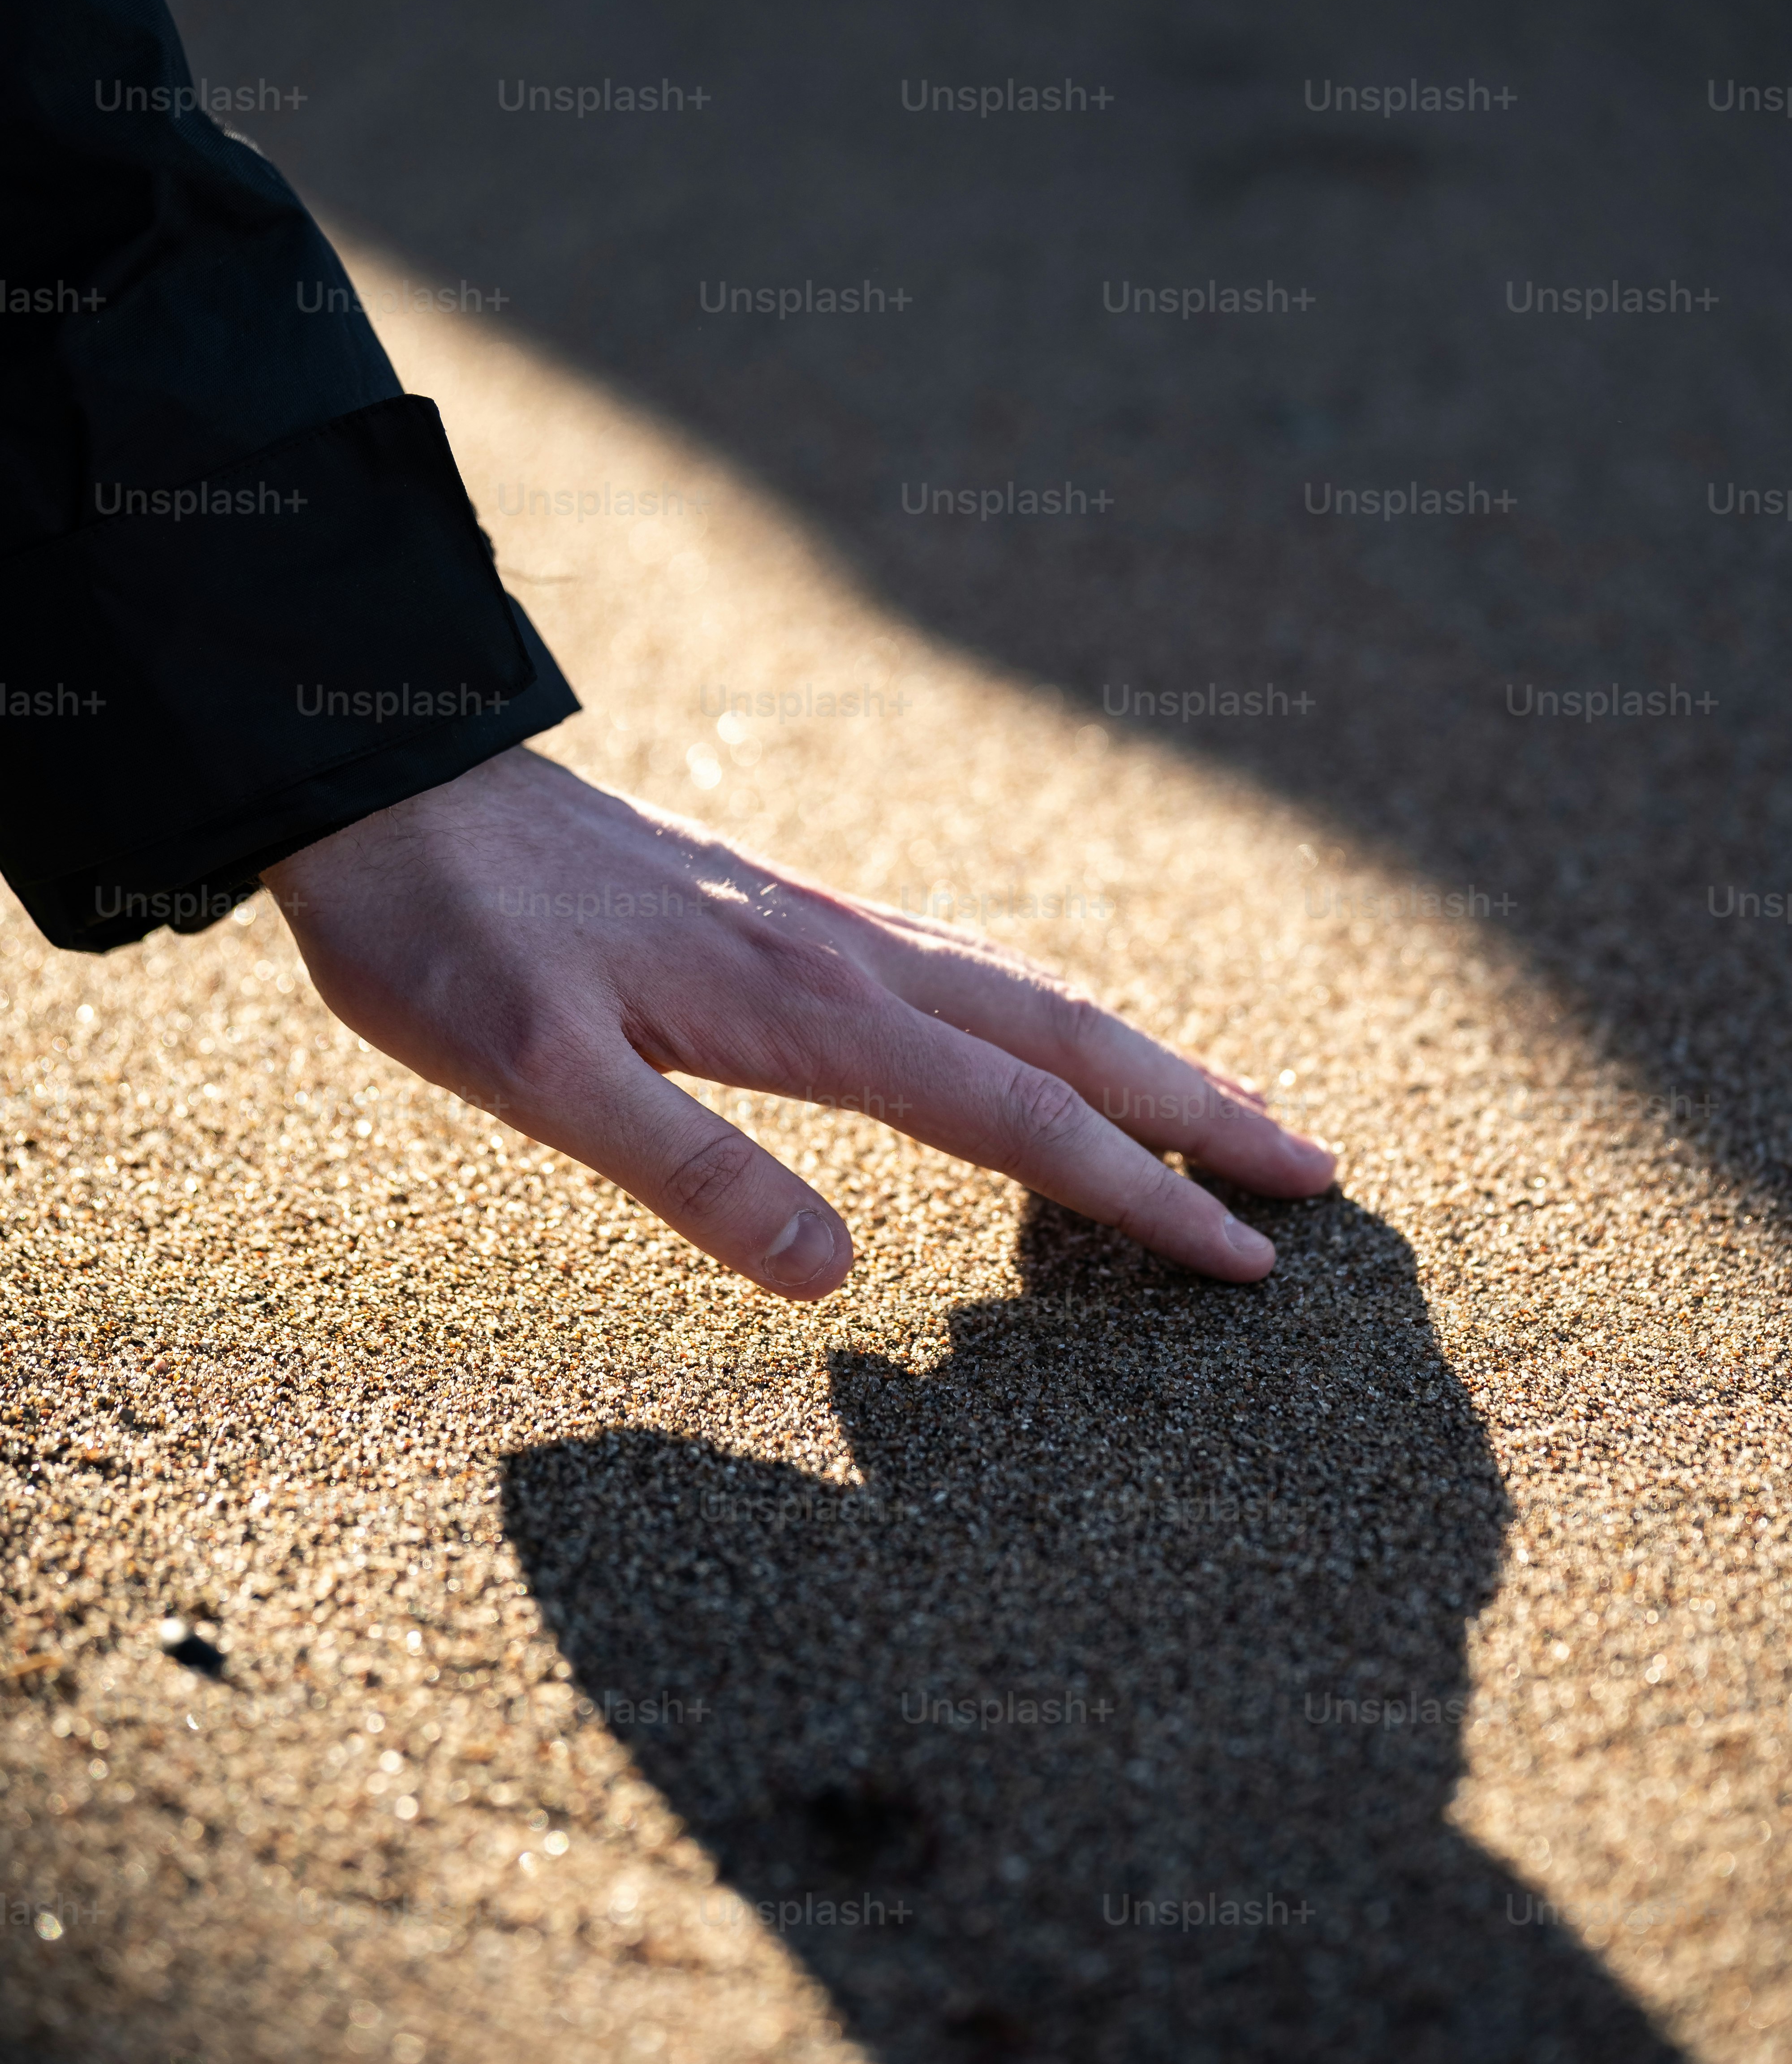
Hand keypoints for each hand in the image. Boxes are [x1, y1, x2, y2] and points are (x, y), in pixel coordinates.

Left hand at [262, 746, 1335, 1301]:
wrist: (387, 786)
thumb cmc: (448, 940)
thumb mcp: (535, 1075)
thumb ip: (685, 1171)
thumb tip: (834, 1277)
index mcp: (807, 1012)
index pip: (1018, 1120)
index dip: (1140, 1197)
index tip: (1247, 1259)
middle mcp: (843, 959)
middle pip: (1069, 1038)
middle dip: (1200, 1112)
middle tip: (1320, 1172)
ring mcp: (820, 929)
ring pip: (1026, 996)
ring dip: (1142, 1059)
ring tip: (1229, 1112)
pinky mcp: (782, 917)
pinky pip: (960, 973)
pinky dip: (1046, 1022)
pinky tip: (1045, 1044)